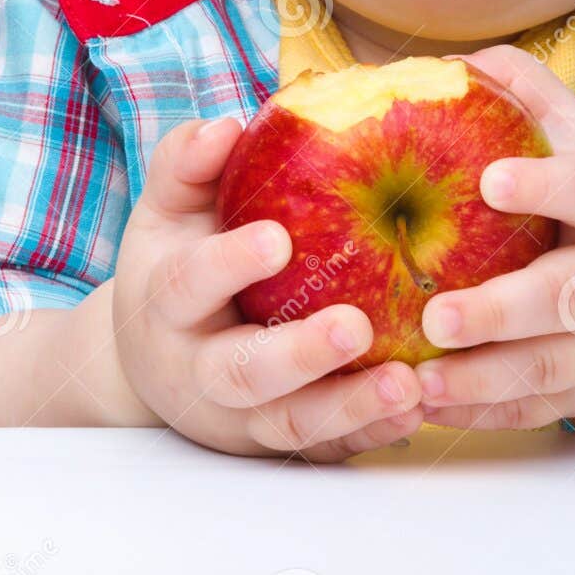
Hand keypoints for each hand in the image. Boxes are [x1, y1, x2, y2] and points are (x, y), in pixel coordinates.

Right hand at [111, 115, 423, 459]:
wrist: (157, 357)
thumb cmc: (177, 259)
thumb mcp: (168, 210)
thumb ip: (187, 164)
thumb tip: (226, 126)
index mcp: (167, 302)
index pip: (189, 284)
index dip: (229, 264)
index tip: (278, 239)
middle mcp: (199, 368)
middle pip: (243, 373)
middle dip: (299, 356)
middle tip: (354, 325)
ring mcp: (242, 416)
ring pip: (293, 424)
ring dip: (350, 408)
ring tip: (407, 383)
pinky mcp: (281, 443)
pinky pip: (328, 447)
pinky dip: (371, 432)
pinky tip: (417, 407)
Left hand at [413, 45, 574, 430]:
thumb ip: (527, 94)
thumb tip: (454, 58)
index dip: (548, 186)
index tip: (490, 182)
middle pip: (572, 297)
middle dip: (505, 310)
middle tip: (438, 315)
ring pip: (550, 366)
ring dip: (484, 378)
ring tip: (421, 378)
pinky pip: (534, 408)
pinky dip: (481, 413)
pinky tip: (428, 407)